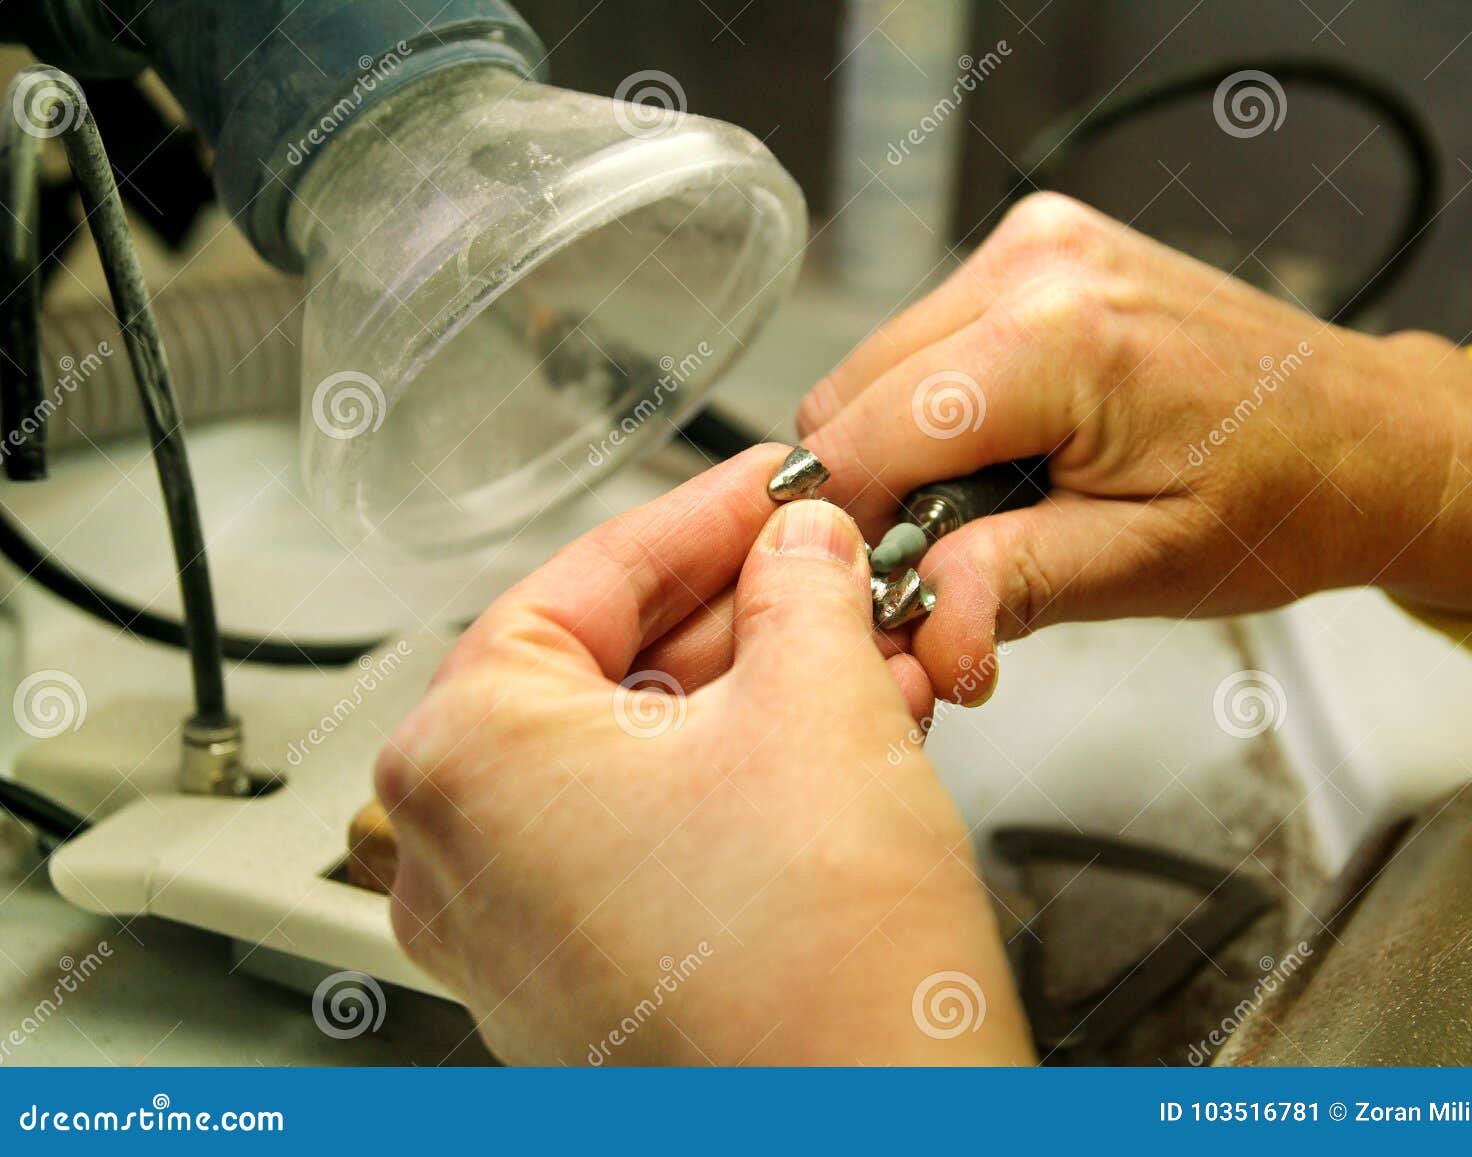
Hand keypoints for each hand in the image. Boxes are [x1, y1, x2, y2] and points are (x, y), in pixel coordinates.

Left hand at [375, 445, 1032, 1064]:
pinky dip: (745, 780)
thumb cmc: (812, 968)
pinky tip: (842, 740)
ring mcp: (518, 932)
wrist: (870, 1141)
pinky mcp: (586, 984)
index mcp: (466, 756)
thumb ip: (800, 585)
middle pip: (613, 669)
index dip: (703, 514)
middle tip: (829, 565)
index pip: (586, 577)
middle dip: (750, 613)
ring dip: (764, 696)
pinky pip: (656, 837)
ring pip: (646, 758)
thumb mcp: (818, 701)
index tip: (768, 485)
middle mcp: (461, 852)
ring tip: (869, 652)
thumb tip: (798, 541)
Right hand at [798, 193, 1471, 700]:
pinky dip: (942, 411)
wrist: (1371, 436)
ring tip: (1004, 503)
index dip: (852, 532)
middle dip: (879, 493)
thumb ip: (1011, 588)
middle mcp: (1034, 264)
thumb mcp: (1145, 568)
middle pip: (851, 395)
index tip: (880, 593)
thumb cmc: (1285, 501)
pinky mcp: (1040, 248)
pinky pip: (929, 343)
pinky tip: (1016, 451)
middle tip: (953, 559)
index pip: (864, 440)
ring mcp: (1036, 242)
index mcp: (1058, 340)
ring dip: (908, 452)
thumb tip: (919, 634)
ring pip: (879, 369)